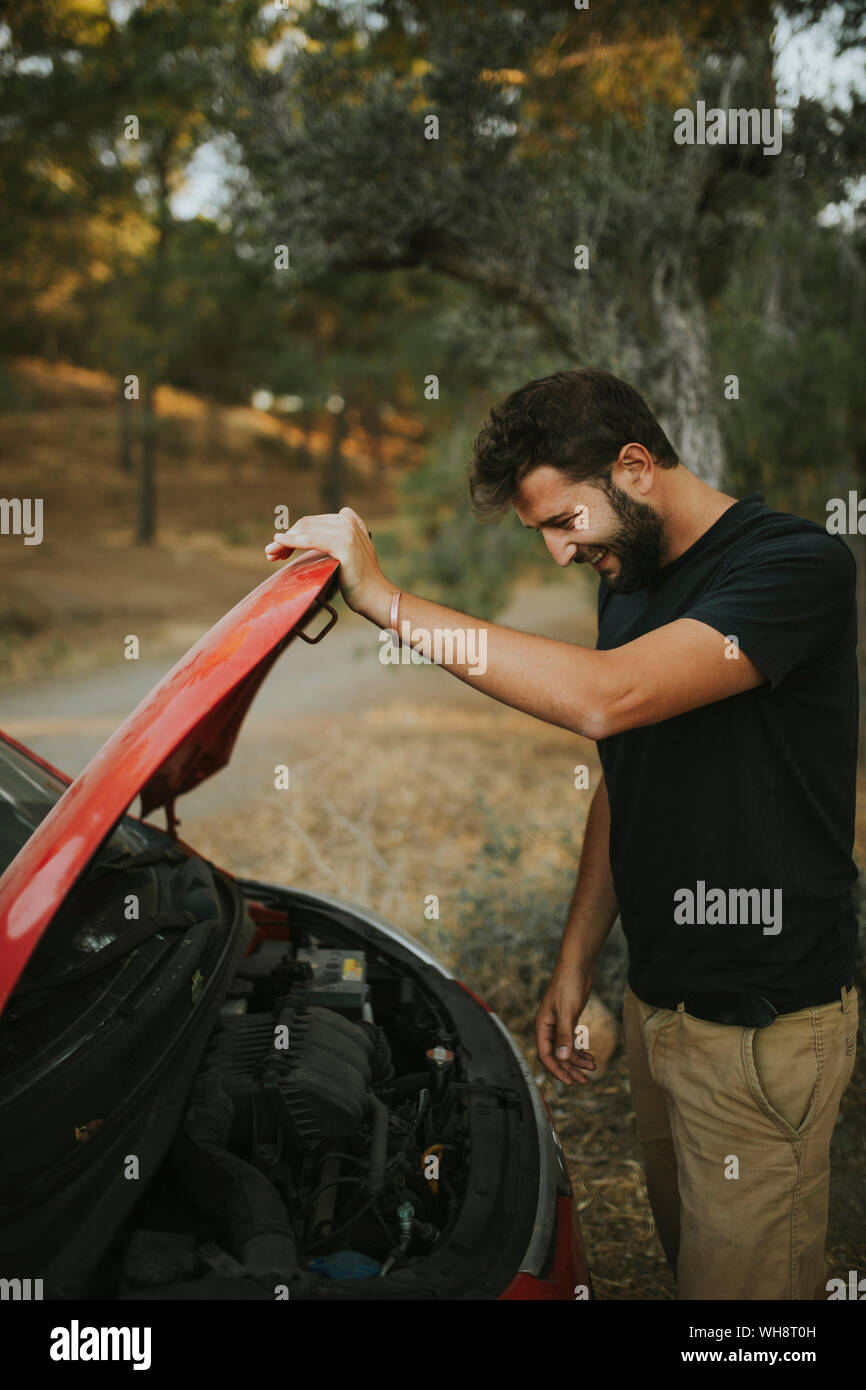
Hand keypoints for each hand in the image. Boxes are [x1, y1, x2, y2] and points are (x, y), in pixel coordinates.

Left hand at [265, 507, 394, 617]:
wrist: (375, 596)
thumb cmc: (359, 582)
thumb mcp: (347, 554)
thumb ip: (333, 542)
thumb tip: (306, 539)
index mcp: (350, 520)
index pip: (313, 521)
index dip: (294, 532)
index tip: (281, 547)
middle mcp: (348, 522)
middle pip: (307, 524)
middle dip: (287, 537)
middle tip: (271, 552)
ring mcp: (347, 531)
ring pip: (306, 530)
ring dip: (284, 541)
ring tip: (271, 552)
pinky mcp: (343, 543)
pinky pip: (310, 539)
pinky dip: (292, 540)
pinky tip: (279, 543)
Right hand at [535, 962, 596, 1085]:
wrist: (577, 966)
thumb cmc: (568, 985)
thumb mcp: (567, 1012)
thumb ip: (564, 1036)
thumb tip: (561, 1058)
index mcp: (542, 1026)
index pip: (545, 1055)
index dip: (556, 1070)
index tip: (570, 1081)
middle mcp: (549, 1027)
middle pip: (556, 1055)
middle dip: (569, 1069)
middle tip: (583, 1081)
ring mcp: (559, 1024)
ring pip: (566, 1050)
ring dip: (578, 1060)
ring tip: (593, 1067)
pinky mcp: (570, 1020)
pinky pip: (573, 1041)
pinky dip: (581, 1050)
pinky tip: (590, 1056)